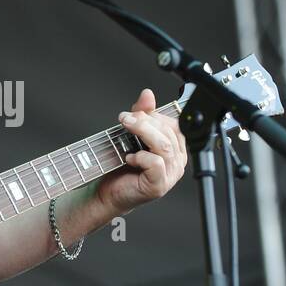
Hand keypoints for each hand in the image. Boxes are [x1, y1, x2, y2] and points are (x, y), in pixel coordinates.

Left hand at [95, 88, 188, 217]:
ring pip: (164, 146)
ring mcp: (170, 175)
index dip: (155, 115)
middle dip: (145, 121)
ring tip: (126, 128)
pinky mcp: (159, 185)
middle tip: (125, 118)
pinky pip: (157, 163)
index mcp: (175, 148)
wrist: (109, 191)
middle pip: (169, 133)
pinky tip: (129, 157)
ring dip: (143, 132)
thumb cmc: (121, 166)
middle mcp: (177, 161)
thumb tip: (148, 94)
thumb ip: (142, 114)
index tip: (135, 112)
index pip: (174, 125)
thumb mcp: (131, 134)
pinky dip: (141, 156)